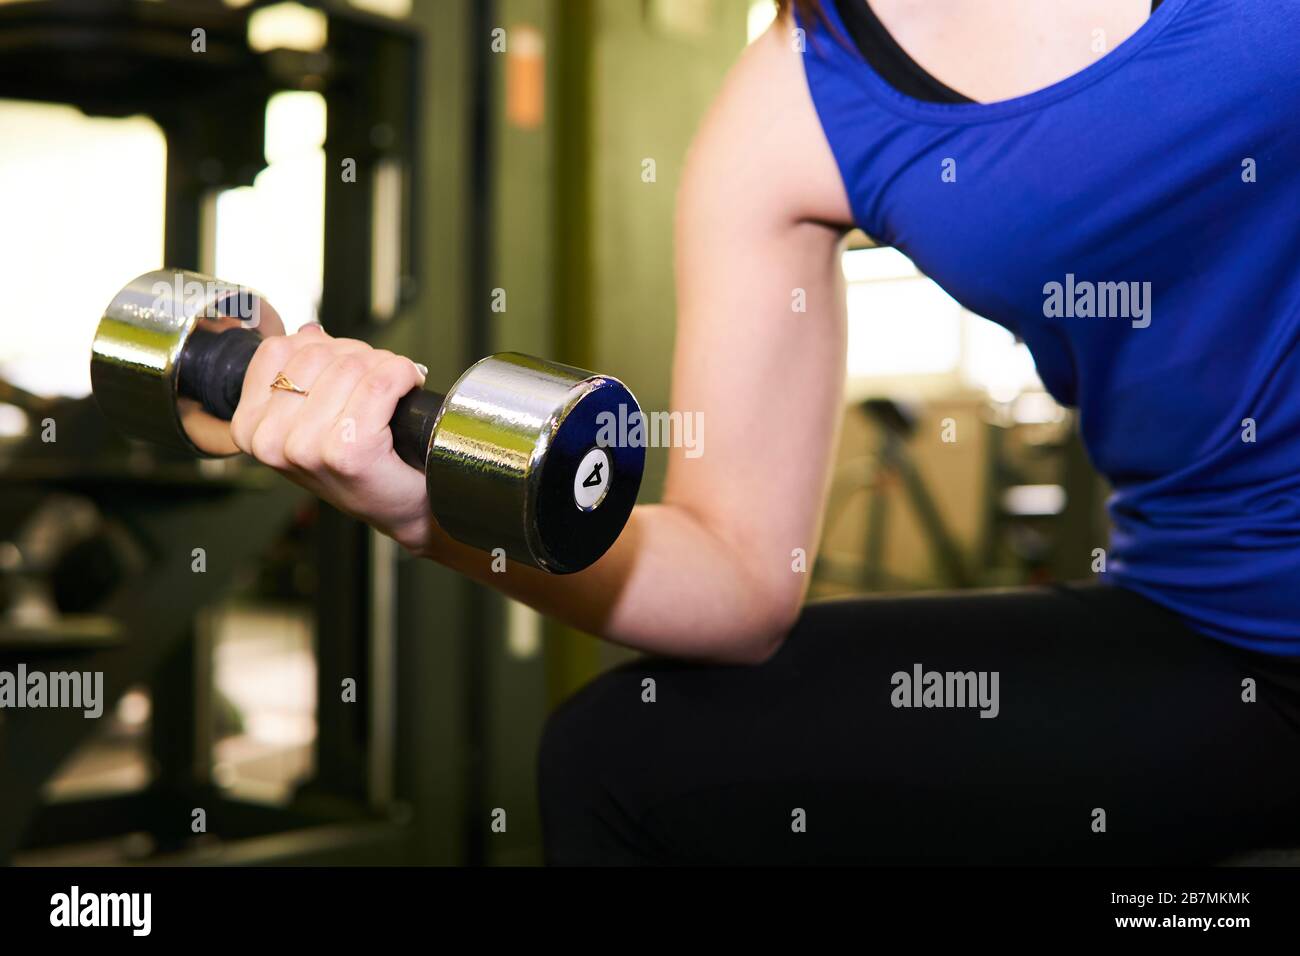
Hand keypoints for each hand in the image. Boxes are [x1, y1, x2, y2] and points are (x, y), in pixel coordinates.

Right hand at [229, 325, 435, 554]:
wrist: (401, 508)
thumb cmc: (362, 468)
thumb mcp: (312, 421)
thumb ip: (302, 375)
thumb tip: (310, 332)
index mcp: (249, 428)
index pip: (279, 350)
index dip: (322, 346)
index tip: (344, 367)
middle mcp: (271, 440)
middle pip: (318, 353)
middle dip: (357, 356)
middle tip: (377, 380)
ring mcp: (307, 447)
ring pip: (351, 364)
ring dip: (383, 366)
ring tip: (392, 389)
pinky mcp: (349, 449)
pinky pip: (381, 382)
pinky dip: (403, 375)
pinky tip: (409, 386)